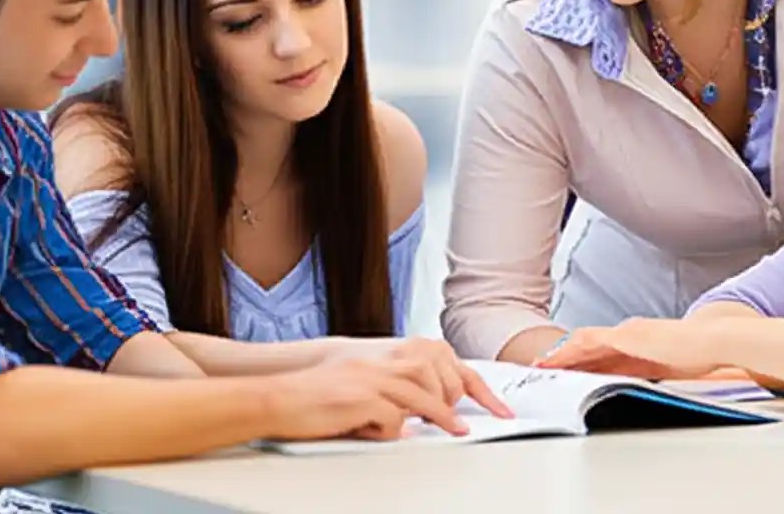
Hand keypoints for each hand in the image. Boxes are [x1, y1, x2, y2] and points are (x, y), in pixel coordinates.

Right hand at [266, 357, 471, 440]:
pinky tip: (377, 431)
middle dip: (453, 402)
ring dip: (439, 416)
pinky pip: (395, 419)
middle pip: (440, 375)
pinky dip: (393, 431)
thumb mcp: (367, 381)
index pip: (446, 363)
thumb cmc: (323, 394)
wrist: (281, 397)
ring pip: (425, 395)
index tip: (502, 410)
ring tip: (447, 431)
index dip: (479, 389)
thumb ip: (399, 388)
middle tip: (453, 424)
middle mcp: (384, 358)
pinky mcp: (362, 397)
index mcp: (390, 352)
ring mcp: (374, 376)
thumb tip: (432, 410)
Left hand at [533, 318, 720, 378]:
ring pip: (583, 342)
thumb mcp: (670, 370)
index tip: (565, 371)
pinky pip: (589, 343)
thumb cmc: (700, 355)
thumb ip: (654, 376)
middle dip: (565, 357)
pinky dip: (569, 352)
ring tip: (541, 366)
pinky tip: (555, 359)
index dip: (582, 361)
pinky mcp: (625, 336)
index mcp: (640, 341)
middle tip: (543, 368)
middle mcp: (629, 333)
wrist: (712, 340)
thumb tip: (645, 390)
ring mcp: (626, 332)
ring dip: (561, 354)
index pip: (603, 352)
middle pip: (589, 345)